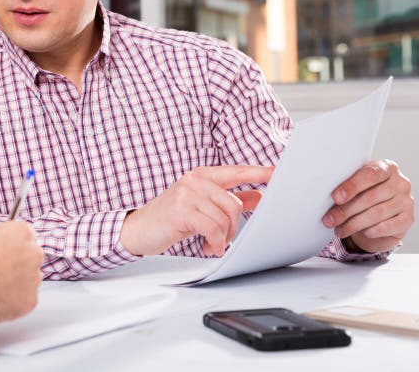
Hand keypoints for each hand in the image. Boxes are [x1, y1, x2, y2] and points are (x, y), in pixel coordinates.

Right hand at [0, 218, 43, 322]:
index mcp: (22, 231)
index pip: (24, 235)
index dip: (9, 242)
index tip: (0, 249)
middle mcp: (34, 253)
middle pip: (29, 257)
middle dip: (16, 262)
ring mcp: (33, 279)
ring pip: (28, 280)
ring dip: (15, 282)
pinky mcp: (29, 301)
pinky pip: (23, 301)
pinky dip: (12, 301)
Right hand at [120, 166, 272, 256]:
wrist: (137, 230)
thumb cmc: (170, 219)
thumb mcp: (201, 207)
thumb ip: (227, 200)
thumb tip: (260, 197)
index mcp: (201, 175)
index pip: (237, 171)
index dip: (260, 172)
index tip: (281, 173)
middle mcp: (195, 179)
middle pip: (234, 203)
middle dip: (234, 227)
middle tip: (222, 239)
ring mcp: (187, 193)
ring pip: (225, 217)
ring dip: (223, 238)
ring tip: (211, 244)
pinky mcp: (181, 210)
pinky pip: (213, 228)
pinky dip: (214, 243)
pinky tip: (206, 247)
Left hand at [321, 159, 413, 253]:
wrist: (382, 214)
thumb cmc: (364, 193)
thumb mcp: (357, 184)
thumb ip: (346, 183)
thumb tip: (324, 194)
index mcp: (387, 167)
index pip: (370, 174)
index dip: (351, 186)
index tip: (335, 197)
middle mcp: (401, 182)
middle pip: (371, 197)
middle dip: (346, 210)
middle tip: (329, 220)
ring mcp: (407, 201)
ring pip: (377, 213)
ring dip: (354, 224)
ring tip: (338, 229)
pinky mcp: (408, 219)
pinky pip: (388, 226)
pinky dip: (371, 231)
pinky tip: (360, 233)